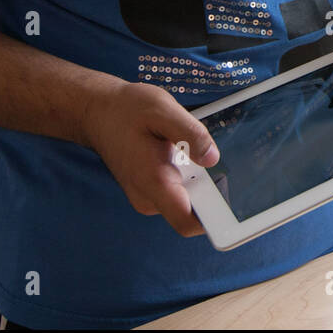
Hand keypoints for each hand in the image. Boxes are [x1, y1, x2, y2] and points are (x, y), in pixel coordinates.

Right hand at [79, 81, 219, 236]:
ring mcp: (147, 196)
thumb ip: (191, 133)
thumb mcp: (162, 110)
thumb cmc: (127, 109)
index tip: (235, 205)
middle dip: (212, 196)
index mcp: (154, 181)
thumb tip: (213, 158)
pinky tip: (189, 156)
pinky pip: (177, 193)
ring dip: (199, 184)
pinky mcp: (149, 190)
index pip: (188, 222)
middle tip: (227, 168)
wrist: (97, 113)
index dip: (214, 221)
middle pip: (192, 214)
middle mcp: (149, 197)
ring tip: (201, 155)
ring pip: (185, 203)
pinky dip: (188, 179)